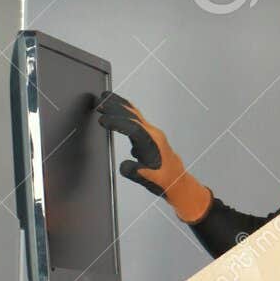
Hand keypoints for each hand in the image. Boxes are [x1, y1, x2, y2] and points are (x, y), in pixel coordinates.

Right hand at [97, 93, 211, 224]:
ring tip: (105, 98)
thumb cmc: (168, 182)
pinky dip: (124, 111)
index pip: (133, 127)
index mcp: (154, 142)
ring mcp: (152, 134)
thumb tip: (124, 167)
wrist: (179, 182)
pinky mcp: (149, 136)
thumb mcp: (153, 181)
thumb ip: (138, 173)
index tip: (102, 120)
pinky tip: (117, 107)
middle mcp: (153, 134)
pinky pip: (135, 119)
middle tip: (100, 101)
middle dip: (116, 107)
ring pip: (134, 114)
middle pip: (133, 116)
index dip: (117, 123)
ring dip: (119, 105)